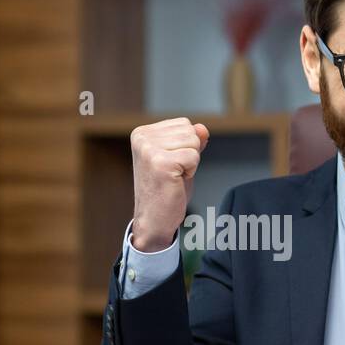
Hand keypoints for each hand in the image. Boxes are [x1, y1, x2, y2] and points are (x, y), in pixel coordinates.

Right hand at [129, 117, 209, 251]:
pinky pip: (194, 156)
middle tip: (173, 173)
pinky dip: (191, 171)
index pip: (184, 124)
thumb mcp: (179, 159)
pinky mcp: (160, 163)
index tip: (171, 164)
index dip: (186, 146)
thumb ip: (190, 141)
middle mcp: (142, 138)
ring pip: (193, 142)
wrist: (154, 220)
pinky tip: (175, 181)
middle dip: (190, 154)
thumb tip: (202, 128)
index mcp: (142, 133)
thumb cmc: (165, 190)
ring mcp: (149, 149)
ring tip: (174, 177)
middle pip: (190, 131)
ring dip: (190, 163)